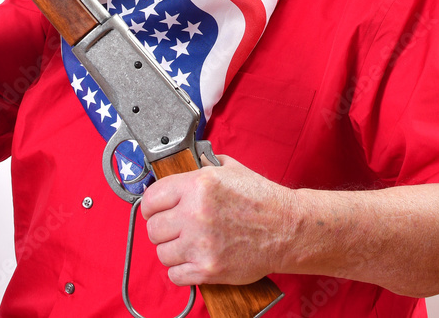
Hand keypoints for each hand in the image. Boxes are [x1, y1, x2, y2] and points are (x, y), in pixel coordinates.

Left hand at [140, 155, 295, 285]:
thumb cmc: (261, 199)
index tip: (154, 210)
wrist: (287, 229)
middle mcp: (195, 213)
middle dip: (162, 228)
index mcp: (197, 185)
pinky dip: (180, 271)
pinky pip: (175, 275)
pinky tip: (192, 260)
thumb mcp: (230, 169)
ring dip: (171, 250)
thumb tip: (184, 162)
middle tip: (174, 228)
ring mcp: (200, 244)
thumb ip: (202, 165)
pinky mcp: (209, 269)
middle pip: (153, 227)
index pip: (151, 198)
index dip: (151, 205)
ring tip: (185, 244)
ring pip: (161, 252)